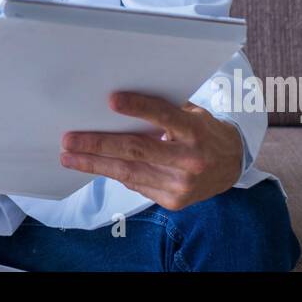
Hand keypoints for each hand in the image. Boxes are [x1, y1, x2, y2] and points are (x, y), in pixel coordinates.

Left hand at [59, 91, 243, 210]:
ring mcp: (180, 184)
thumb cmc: (204, 132)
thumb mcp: (192, 114)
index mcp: (194, 131)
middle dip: (98, 144)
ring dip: (95, 164)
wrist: (232, 165)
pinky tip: (95, 166)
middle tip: (69, 139)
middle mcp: (188, 159)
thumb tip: (118, 105)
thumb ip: (163, 111)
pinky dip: (114, 174)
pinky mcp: (173, 201)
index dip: (138, 107)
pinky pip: (136, 185)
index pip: (164, 116)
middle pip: (136, 150)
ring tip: (69, 157)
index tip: (110, 100)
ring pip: (129, 172)